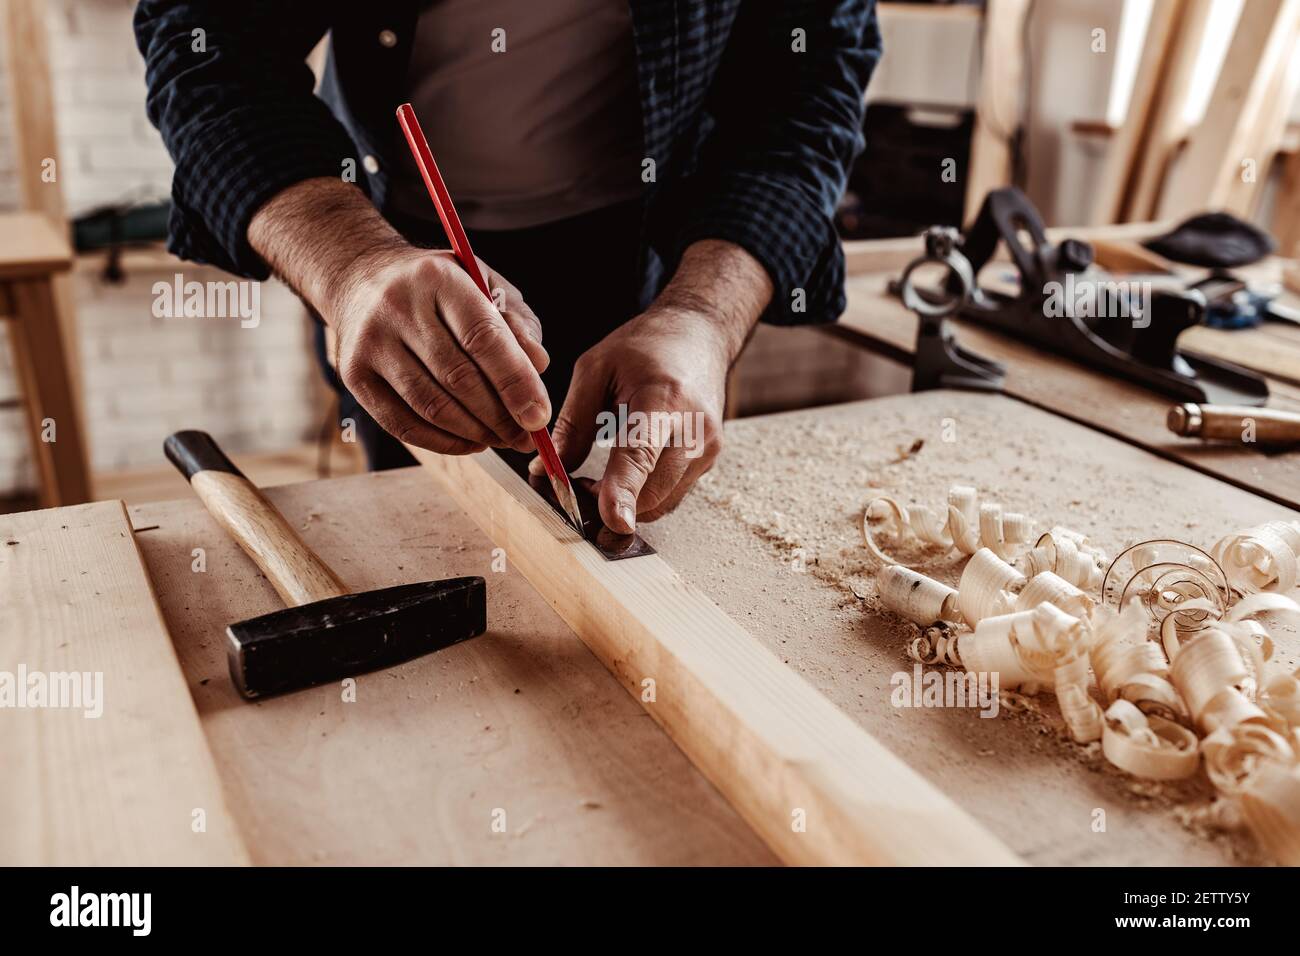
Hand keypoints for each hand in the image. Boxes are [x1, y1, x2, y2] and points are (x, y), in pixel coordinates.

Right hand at [324, 244, 550, 453]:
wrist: (361, 280)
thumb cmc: (437, 287)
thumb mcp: (483, 282)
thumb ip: (516, 320)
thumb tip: (538, 365)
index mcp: (437, 278)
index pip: (483, 337)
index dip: (516, 382)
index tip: (539, 416)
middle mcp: (398, 307)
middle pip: (458, 377)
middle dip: (500, 417)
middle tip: (525, 437)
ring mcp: (371, 343)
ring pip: (431, 406)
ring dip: (474, 433)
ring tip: (501, 439)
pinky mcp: (354, 375)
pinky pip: (403, 424)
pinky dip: (443, 442)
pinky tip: (470, 442)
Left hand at [536, 306, 728, 532]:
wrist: (699, 336)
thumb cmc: (645, 347)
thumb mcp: (596, 369)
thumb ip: (573, 423)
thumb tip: (546, 470)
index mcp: (663, 398)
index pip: (642, 454)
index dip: (625, 491)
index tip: (613, 521)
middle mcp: (694, 428)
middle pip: (652, 490)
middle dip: (612, 502)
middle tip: (579, 486)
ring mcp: (708, 448)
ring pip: (662, 501)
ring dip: (628, 502)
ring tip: (602, 477)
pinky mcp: (709, 460)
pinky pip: (672, 495)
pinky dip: (645, 495)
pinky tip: (627, 474)